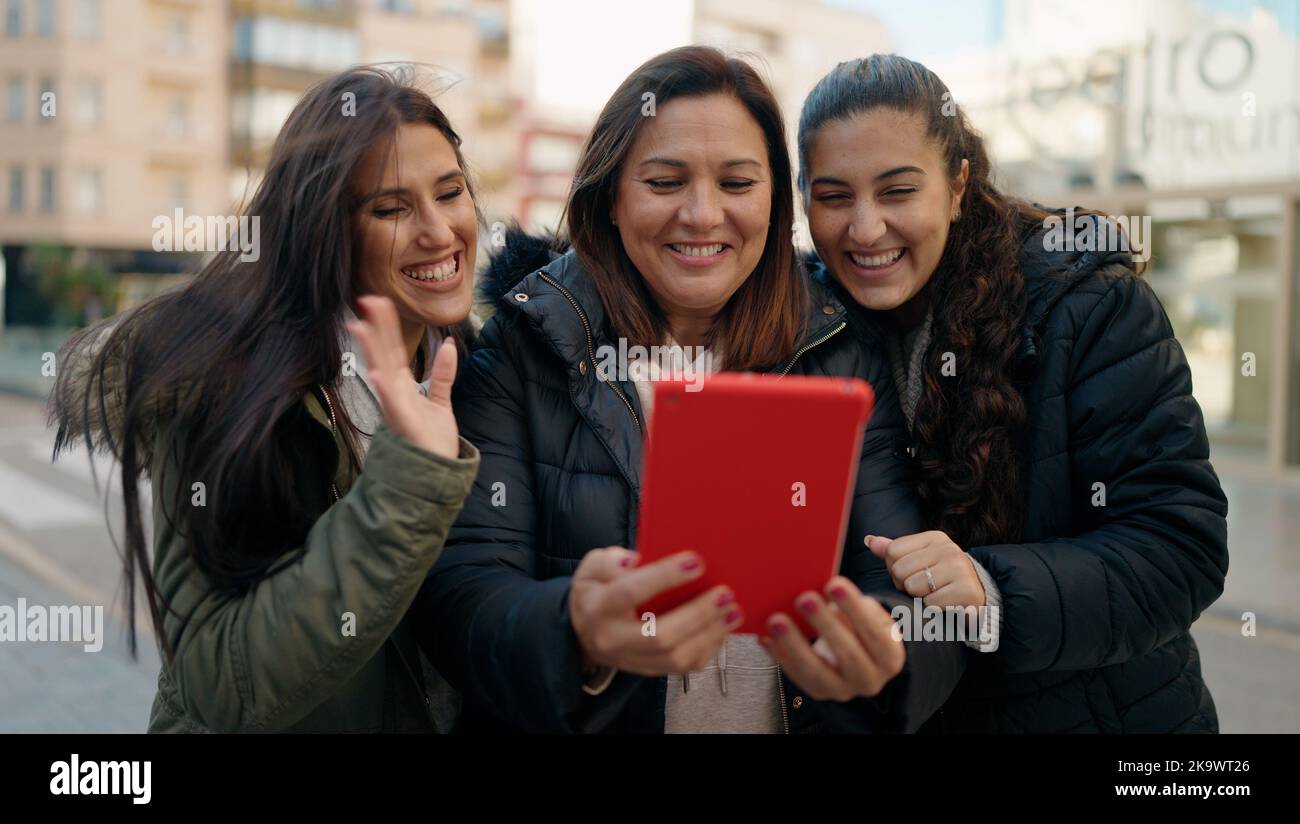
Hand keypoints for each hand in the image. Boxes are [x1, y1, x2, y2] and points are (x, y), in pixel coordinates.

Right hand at [346, 295, 458, 458]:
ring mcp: (396, 407)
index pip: (393, 350)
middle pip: (384, 354)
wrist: (435, 472)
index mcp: (403, 388)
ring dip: (372, 349)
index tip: (379, 302)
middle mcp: (395, 394)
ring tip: (361, 326)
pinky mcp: (402, 422)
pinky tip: (377, 374)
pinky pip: (392, 402)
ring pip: (382, 371)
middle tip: (368, 299)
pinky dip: (385, 388)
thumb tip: (449, 345)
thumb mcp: (441, 402)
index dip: (386, 326)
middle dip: (376, 328)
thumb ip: (444, 374)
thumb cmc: (432, 440)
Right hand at [569, 547, 741, 676]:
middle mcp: (614, 639)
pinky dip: (709, 649)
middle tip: (724, 594)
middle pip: (660, 635)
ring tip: (732, 612)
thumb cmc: (596, 590)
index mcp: (599, 607)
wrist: (583, 630)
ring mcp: (632, 659)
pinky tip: (722, 630)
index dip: (665, 576)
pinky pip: (684, 668)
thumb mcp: (592, 566)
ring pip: (676, 657)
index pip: (631, 591)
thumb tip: (636, 560)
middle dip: (698, 614)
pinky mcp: (649, 670)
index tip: (696, 562)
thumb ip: (610, 560)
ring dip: (710, 635)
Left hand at [759, 576, 903, 701]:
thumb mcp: (868, 614)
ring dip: (794, 644)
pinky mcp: (818, 693)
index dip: (854, 608)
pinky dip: (779, 655)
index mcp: (889, 657)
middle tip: (804, 598)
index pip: (874, 633)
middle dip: (824, 624)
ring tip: (776, 619)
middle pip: (847, 654)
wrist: (860, 655)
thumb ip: (851, 605)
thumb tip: (821, 589)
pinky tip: (765, 637)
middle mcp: (870, 679)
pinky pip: (795, 675)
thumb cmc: (862, 625)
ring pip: (816, 671)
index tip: (834, 583)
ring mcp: (843, 690)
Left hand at [867, 531, 985, 608]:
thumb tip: (869, 540)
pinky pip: (929, 603)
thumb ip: (893, 551)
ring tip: (933, 594)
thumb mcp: (919, 559)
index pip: (893, 551)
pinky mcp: (966, 591)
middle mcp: (949, 549)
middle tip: (923, 588)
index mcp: (935, 538)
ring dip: (918, 597)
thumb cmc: (941, 578)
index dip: (895, 568)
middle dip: (905, 585)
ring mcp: (959, 569)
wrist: (978, 597)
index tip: (912, 573)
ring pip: (912, 587)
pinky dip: (931, 608)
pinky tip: (943, 604)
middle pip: (900, 570)